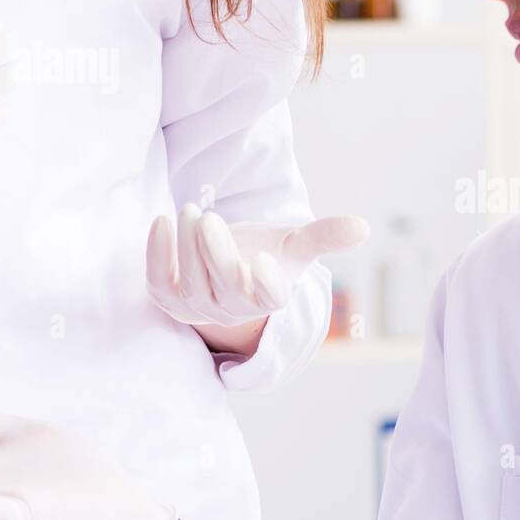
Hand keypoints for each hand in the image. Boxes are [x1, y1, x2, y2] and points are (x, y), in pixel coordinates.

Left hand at [146, 204, 368, 326]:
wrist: (224, 271)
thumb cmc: (264, 255)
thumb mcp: (294, 245)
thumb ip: (324, 236)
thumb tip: (363, 226)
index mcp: (270, 297)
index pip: (270, 298)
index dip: (266, 283)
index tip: (264, 259)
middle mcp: (235, 309)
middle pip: (225, 286)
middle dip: (215, 252)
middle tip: (208, 217)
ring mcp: (200, 307)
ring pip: (191, 284)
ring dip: (186, 247)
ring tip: (190, 210)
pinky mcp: (169, 298)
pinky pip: (158, 283)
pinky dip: (157, 255)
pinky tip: (160, 222)